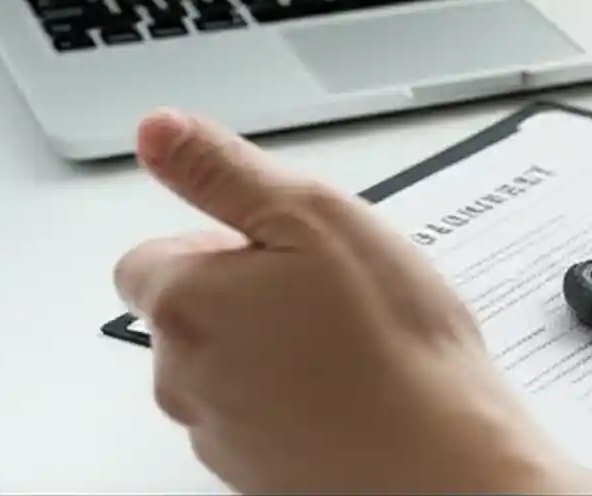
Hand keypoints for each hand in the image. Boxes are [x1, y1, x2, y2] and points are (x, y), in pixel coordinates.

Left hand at [113, 110, 591, 493]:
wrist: (440, 459)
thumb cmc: (393, 343)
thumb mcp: (315, 216)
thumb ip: (225, 171)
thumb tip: (159, 130)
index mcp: (187, 303)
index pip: (151, 257)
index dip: (218, 242)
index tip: (281, 250)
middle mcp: (184, 377)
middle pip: (192, 314)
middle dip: (250, 294)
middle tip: (331, 291)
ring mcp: (220, 434)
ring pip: (231, 369)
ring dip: (276, 349)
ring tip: (354, 343)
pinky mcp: (257, 475)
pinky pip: (263, 419)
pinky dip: (299, 401)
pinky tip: (356, 388)